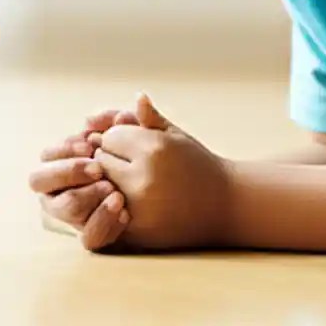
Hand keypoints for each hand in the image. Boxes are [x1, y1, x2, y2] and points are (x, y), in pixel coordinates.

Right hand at [28, 108, 142, 250]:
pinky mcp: (93, 234)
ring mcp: (73, 214)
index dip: (64, 149)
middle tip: (98, 169)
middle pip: (38, 180)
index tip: (90, 146)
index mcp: (63, 162)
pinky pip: (88, 237)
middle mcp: (60, 189)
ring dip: (86, 197)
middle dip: (67, 171)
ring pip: (61, 209)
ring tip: (115, 191)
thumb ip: (123, 121)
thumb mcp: (141, 134)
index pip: (47, 155)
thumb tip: (100, 114)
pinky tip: (125, 212)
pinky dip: (104, 222)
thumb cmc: (149, 156)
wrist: (176, 193)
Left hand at [93, 94, 232, 250]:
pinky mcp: (135, 229)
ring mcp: (137, 205)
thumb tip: (136, 97)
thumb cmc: (199, 165)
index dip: (119, 138)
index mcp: (154, 148)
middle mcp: (143, 176)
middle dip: (111, 159)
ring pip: (100, 185)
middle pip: (100, 160)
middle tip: (131, 164)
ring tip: (130, 180)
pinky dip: (111, 205)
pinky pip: (107, 210)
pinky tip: (130, 199)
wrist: (225, 207)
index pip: (110, 136)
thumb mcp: (177, 136)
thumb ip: (151, 118)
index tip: (134, 145)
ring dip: (108, 181)